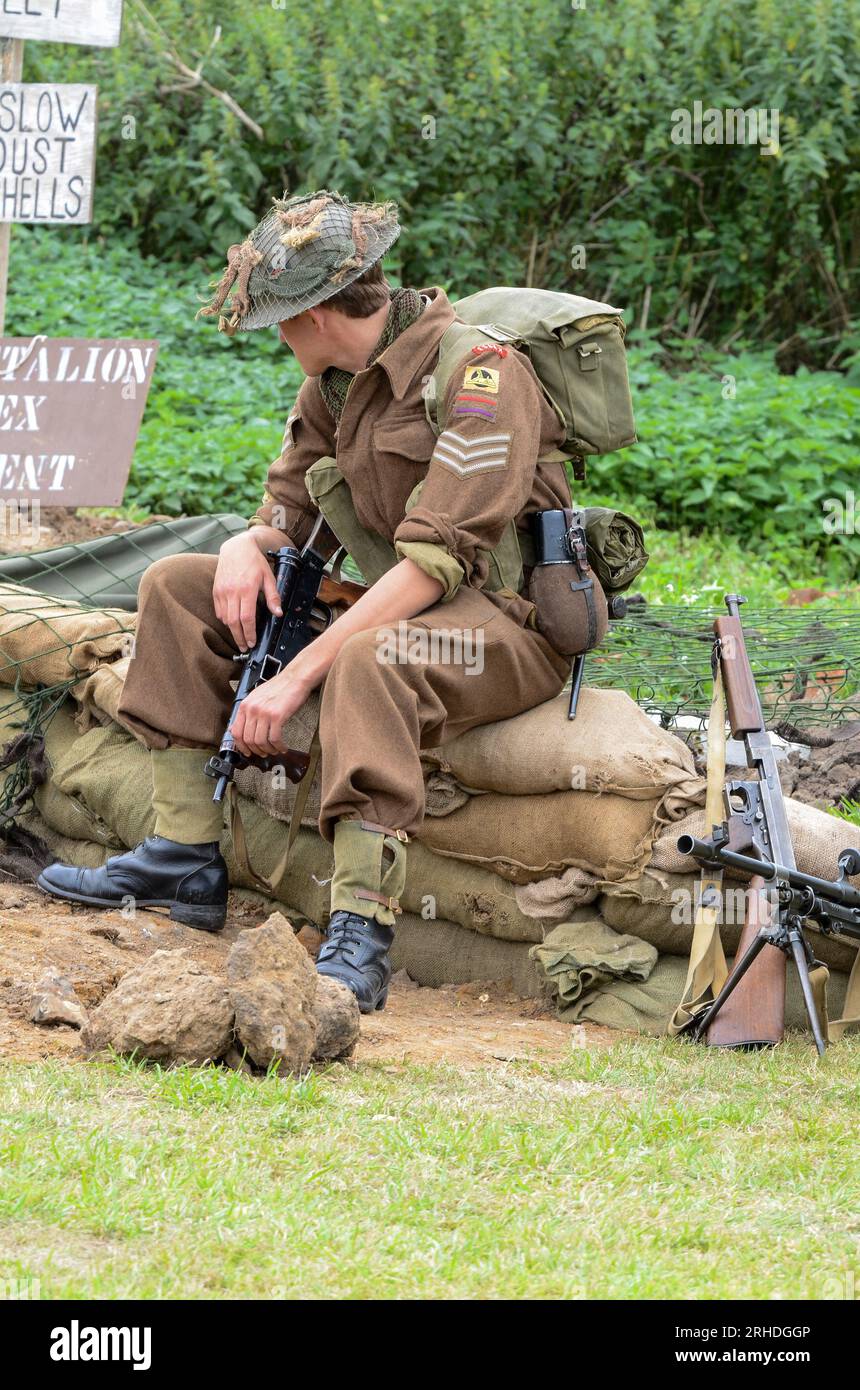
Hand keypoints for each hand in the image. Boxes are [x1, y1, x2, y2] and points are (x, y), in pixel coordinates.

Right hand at [213, 533, 282, 649]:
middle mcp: (232, 592)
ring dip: (232, 630)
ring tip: (240, 637)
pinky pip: (219, 610)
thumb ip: (273, 596)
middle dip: (239, 638)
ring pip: (225, 618)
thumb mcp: (269, 577)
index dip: (249, 633)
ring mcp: (222, 591)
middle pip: (234, 622)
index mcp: (247, 589)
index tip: (252, 642)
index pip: (247, 618)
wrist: (236, 547)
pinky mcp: (216, 590)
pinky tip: (232, 623)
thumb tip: (278, 613)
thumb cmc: (254, 561)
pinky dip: (225, 619)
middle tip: (244, 647)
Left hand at [229, 665, 313, 757]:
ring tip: (274, 750)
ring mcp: (264, 713)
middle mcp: (252, 709)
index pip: (236, 732)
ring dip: (268, 750)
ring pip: (260, 741)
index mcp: (245, 705)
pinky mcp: (277, 716)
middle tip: (263, 753)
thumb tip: (237, 728)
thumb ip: (247, 712)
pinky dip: (279, 746)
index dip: (241, 746)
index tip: (247, 751)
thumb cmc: (279, 687)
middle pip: (248, 739)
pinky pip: (275, 738)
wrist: (294, 679)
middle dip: (256, 751)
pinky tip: (282, 747)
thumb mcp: (257, 697)